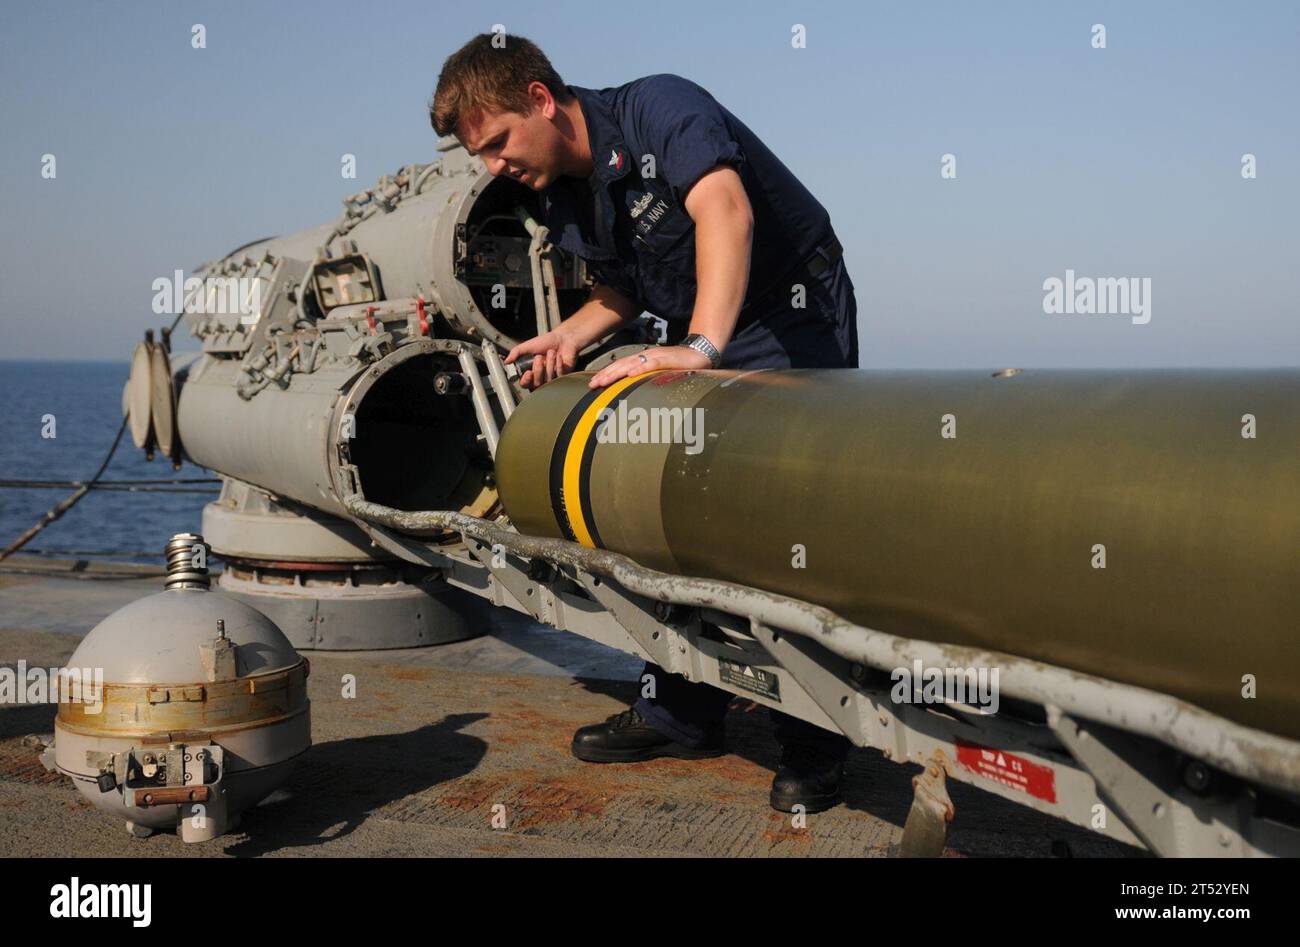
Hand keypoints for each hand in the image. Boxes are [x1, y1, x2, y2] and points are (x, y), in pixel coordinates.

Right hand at [504, 326, 581, 389]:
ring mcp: (552, 377)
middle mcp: (541, 376)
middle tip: (539, 357)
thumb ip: (516, 353)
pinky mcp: (563, 376)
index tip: (528, 373)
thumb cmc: (547, 342)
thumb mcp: (528, 346)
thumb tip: (506, 361)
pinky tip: (559, 357)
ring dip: (549, 364)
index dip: (526, 381)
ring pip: (548, 380)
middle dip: (538, 370)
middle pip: (537, 383)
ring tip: (551, 353)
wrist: (563, 338)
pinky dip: (558, 364)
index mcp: (531, 371)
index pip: (526, 384)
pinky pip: (559, 376)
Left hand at [588, 345, 710, 388]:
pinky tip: (630, 374)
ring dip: (616, 372)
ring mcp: (656, 357)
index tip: (593, 384)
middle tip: (591, 385)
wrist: (700, 352)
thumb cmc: (681, 366)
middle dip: (605, 375)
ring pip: (631, 363)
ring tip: (603, 380)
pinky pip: (651, 364)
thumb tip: (636, 396)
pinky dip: (640, 368)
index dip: (607, 374)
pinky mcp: (667, 359)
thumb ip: (649, 382)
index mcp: (642, 361)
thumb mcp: (661, 375)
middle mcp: (646, 357)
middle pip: (621, 365)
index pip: (621, 367)